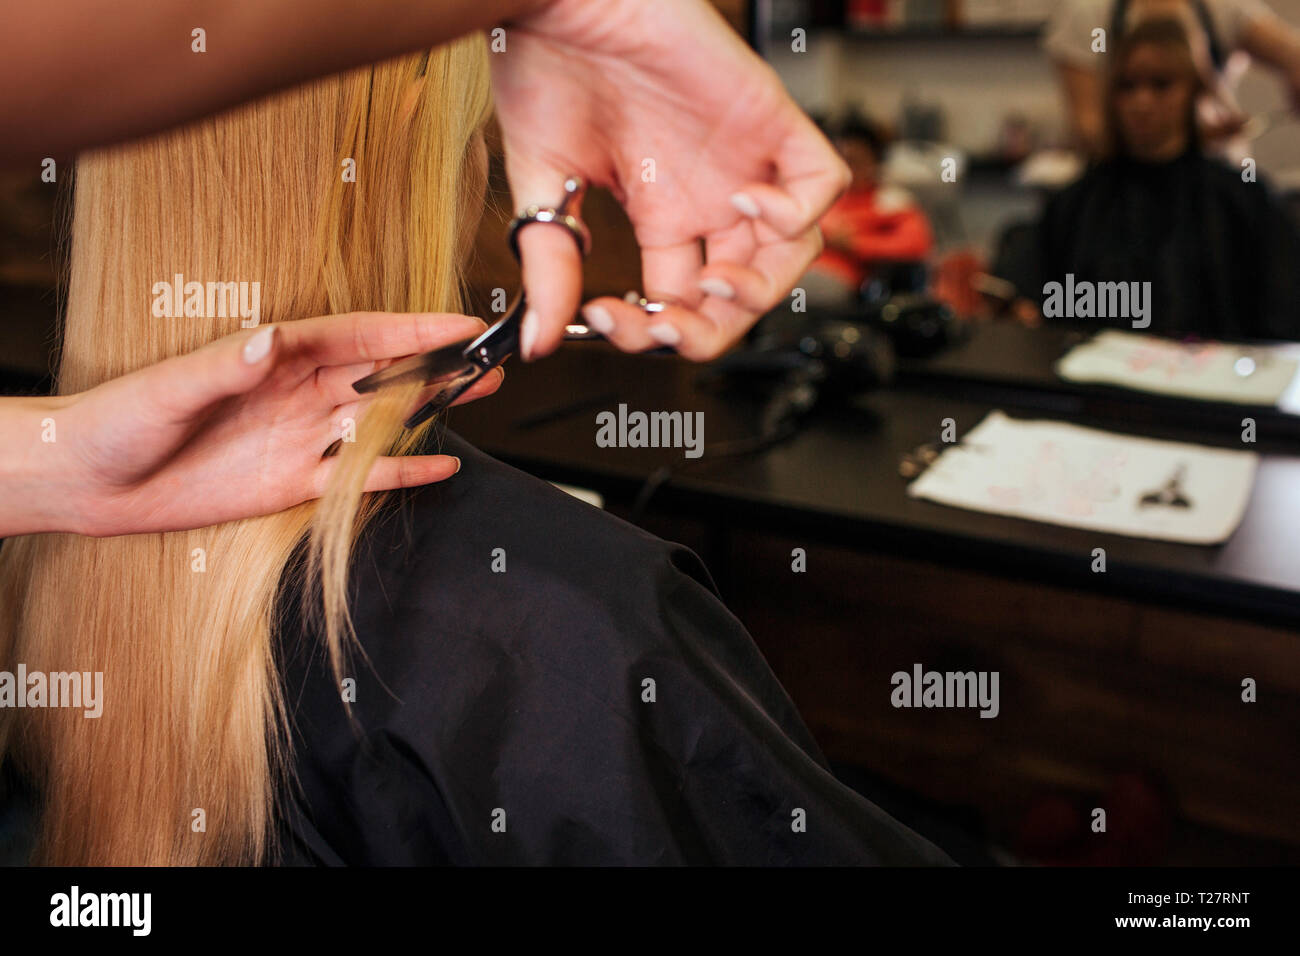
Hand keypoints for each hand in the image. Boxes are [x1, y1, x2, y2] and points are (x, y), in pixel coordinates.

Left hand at [19, 312, 501, 536]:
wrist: (89, 484)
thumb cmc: (116, 423)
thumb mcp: (169, 388)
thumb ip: (226, 364)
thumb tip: (274, 340)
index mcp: (277, 357)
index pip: (361, 336)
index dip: (414, 328)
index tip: (460, 322)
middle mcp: (298, 393)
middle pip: (384, 374)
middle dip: (439, 364)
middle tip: (491, 359)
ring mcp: (301, 438)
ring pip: (382, 420)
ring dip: (430, 409)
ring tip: (480, 396)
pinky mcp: (294, 484)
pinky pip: (359, 477)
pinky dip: (400, 471)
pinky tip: (439, 465)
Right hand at [493, 0, 848, 361]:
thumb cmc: (550, 64)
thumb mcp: (543, 185)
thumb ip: (548, 264)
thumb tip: (538, 338)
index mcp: (661, 211)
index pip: (679, 299)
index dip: (651, 329)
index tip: (605, 321)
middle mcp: (708, 194)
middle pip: (740, 292)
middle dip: (706, 329)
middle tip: (667, 328)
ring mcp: (742, 160)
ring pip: (794, 250)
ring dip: (760, 290)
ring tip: (713, 283)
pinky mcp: (768, 119)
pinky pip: (820, 183)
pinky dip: (796, 212)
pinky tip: (746, 206)